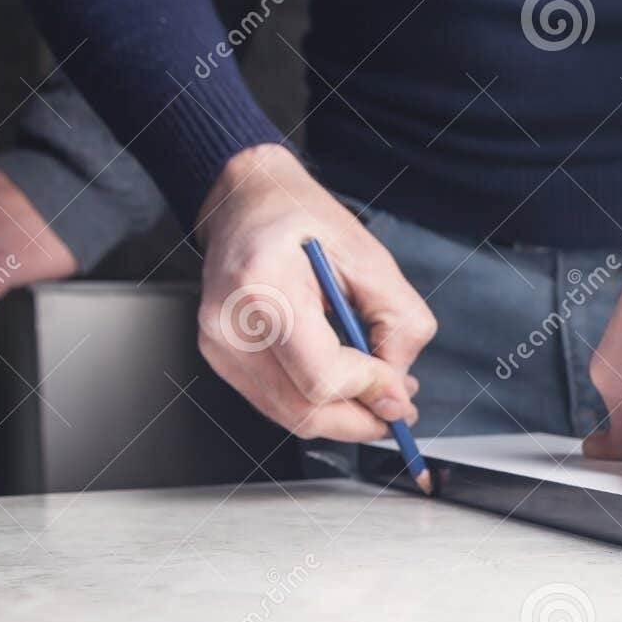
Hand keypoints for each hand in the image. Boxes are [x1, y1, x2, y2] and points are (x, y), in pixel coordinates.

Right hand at [194, 144, 434, 440]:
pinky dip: (318, 405)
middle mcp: (230, 324)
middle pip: (304, 410)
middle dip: (362, 419)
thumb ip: (398, 323)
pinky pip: (278, 403)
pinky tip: (345, 383)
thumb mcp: (371, 258)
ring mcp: (220, 346)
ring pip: (291, 416)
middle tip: (399, 406)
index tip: (401, 386)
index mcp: (264, 286)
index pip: (321, 375)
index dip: (370, 389)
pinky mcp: (221, 359)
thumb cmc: (302, 219)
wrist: (245, 202)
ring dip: (344, 417)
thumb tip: (396, 388)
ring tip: (377, 390)